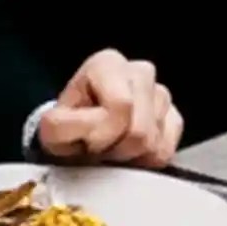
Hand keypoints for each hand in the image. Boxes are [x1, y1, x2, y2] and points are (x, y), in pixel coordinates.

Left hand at [37, 49, 183, 166]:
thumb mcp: (52, 127)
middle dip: (118, 149)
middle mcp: (139, 72)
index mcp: (107, 64)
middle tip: (100, 150)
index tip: (87, 143)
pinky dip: (146, 161)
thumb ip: (62, 126)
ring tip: (113, 150)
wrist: (78, 139)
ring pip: (155, 143)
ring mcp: (161, 94)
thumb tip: (92, 130)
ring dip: (131, 157)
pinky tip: (130, 154)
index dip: (103, 134)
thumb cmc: (67, 128)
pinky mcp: (174, 118)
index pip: (121, 105)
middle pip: (141, 130)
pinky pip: (167, 151)